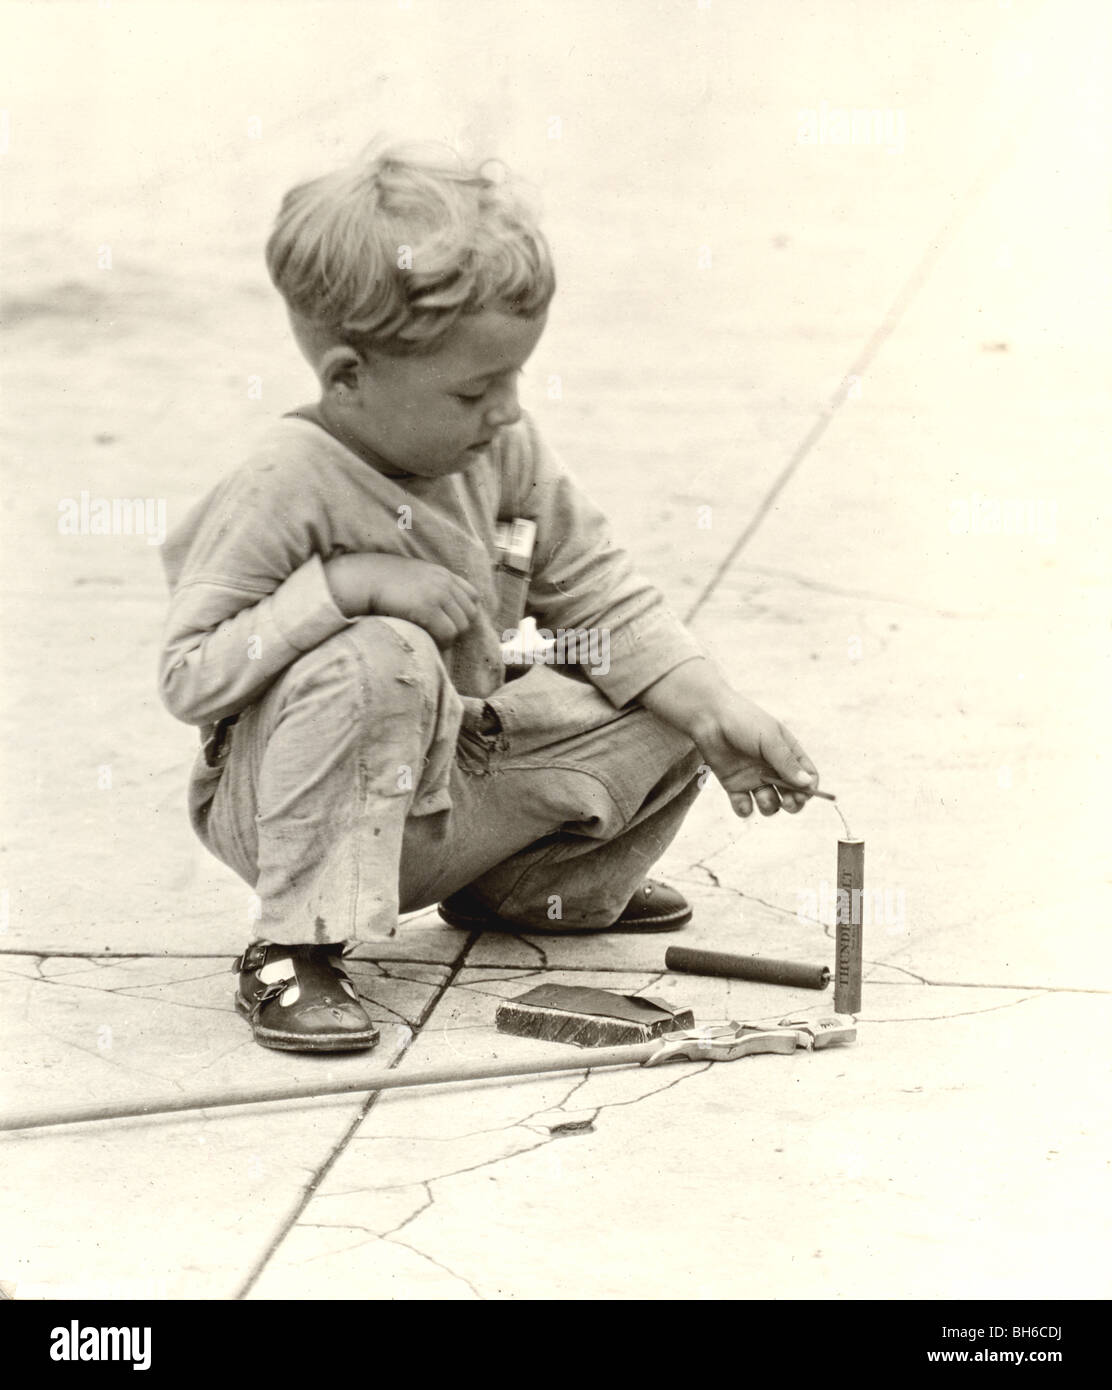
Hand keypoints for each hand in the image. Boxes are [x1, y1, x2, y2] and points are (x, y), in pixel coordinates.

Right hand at [324, 553, 479, 645]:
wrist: (362, 578)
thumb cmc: (380, 582)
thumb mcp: (412, 577)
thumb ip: (428, 586)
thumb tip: (436, 609)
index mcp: (442, 574)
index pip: (473, 596)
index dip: (464, 613)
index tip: (449, 622)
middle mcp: (443, 582)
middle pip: (470, 614)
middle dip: (457, 628)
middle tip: (438, 635)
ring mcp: (437, 594)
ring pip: (461, 626)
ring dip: (448, 637)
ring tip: (431, 639)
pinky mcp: (427, 607)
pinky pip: (447, 633)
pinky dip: (440, 642)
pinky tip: (426, 641)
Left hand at [691, 693, 819, 817]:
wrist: (708, 717)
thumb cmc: (743, 721)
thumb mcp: (769, 739)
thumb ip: (787, 763)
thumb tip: (808, 785)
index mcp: (787, 753)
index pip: (807, 776)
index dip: (809, 789)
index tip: (804, 794)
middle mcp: (773, 768)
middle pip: (792, 794)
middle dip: (793, 803)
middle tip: (788, 803)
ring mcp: (754, 778)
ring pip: (770, 803)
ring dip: (769, 806)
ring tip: (762, 797)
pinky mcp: (734, 785)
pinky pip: (744, 806)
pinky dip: (745, 809)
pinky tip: (743, 801)